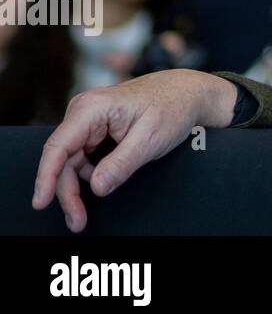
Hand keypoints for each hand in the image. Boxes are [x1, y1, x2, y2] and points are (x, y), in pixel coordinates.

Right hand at [32, 70, 236, 232]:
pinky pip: (82, 157)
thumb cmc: (172, 107)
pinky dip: (87, 176)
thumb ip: (121, 164)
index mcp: (92, 107)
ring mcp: (88, 120)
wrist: (188, 93)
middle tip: (77, 220)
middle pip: (62, 159)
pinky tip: (99, 185)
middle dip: (66, 192)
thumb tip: (95, 187)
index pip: (58, 146)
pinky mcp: (95, 128)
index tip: (41, 202)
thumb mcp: (151, 138)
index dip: (46, 177)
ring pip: (70, 161)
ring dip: (74, 187)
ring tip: (82, 213)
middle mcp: (84, 111)